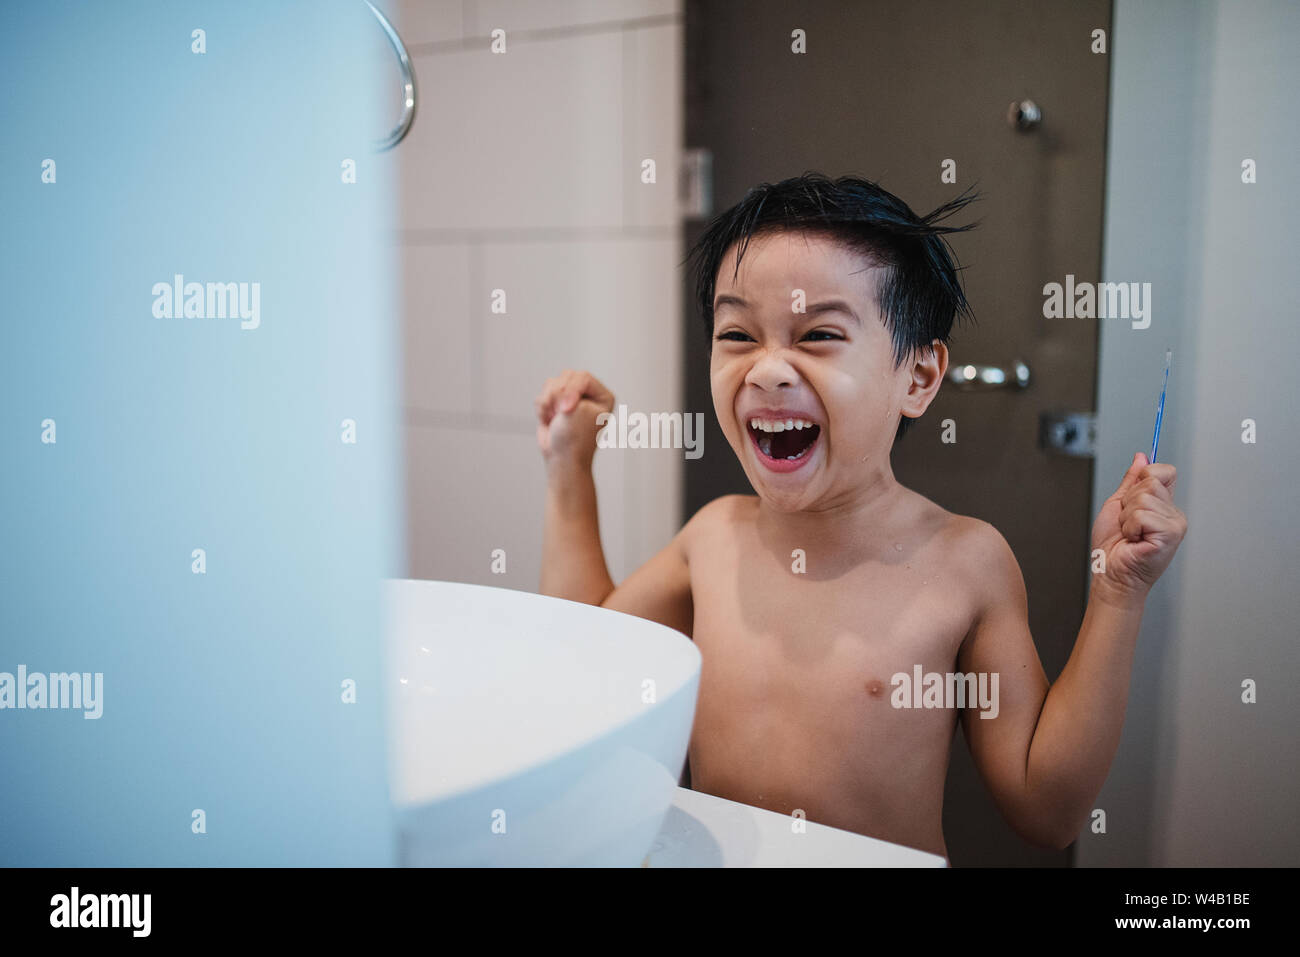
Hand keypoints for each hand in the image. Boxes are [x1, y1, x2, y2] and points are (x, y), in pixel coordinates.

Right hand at [534, 369, 614, 470]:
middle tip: (561, 415)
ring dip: (549, 404)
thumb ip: (568, 387)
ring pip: (552, 384)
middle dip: (558, 397)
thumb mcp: (579, 409)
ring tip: (556, 419)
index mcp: (602, 396)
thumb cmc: (576, 440)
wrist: (562, 459)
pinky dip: (543, 409)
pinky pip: (543, 394)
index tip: (567, 410)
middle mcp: (588, 395)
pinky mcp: (556, 403)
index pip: (582, 377)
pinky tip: (550, 421)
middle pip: (566, 377)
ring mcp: (571, 398)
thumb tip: (554, 384)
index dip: (571, 391)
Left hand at [1090, 452, 1187, 603]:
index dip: (1143, 478)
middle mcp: (1173, 513)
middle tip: (1128, 524)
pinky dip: (1130, 527)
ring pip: (1144, 498)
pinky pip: (1142, 514)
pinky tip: (1134, 540)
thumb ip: (1131, 481)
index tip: (1130, 498)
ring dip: (1127, 517)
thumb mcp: (1117, 505)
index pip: (1163, 471)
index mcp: (1163, 505)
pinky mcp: (1171, 534)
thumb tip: (1141, 457)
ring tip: (1130, 534)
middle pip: (1150, 482)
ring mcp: (1175, 524)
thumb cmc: (1113, 547)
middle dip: (1128, 501)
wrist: (1111, 574)